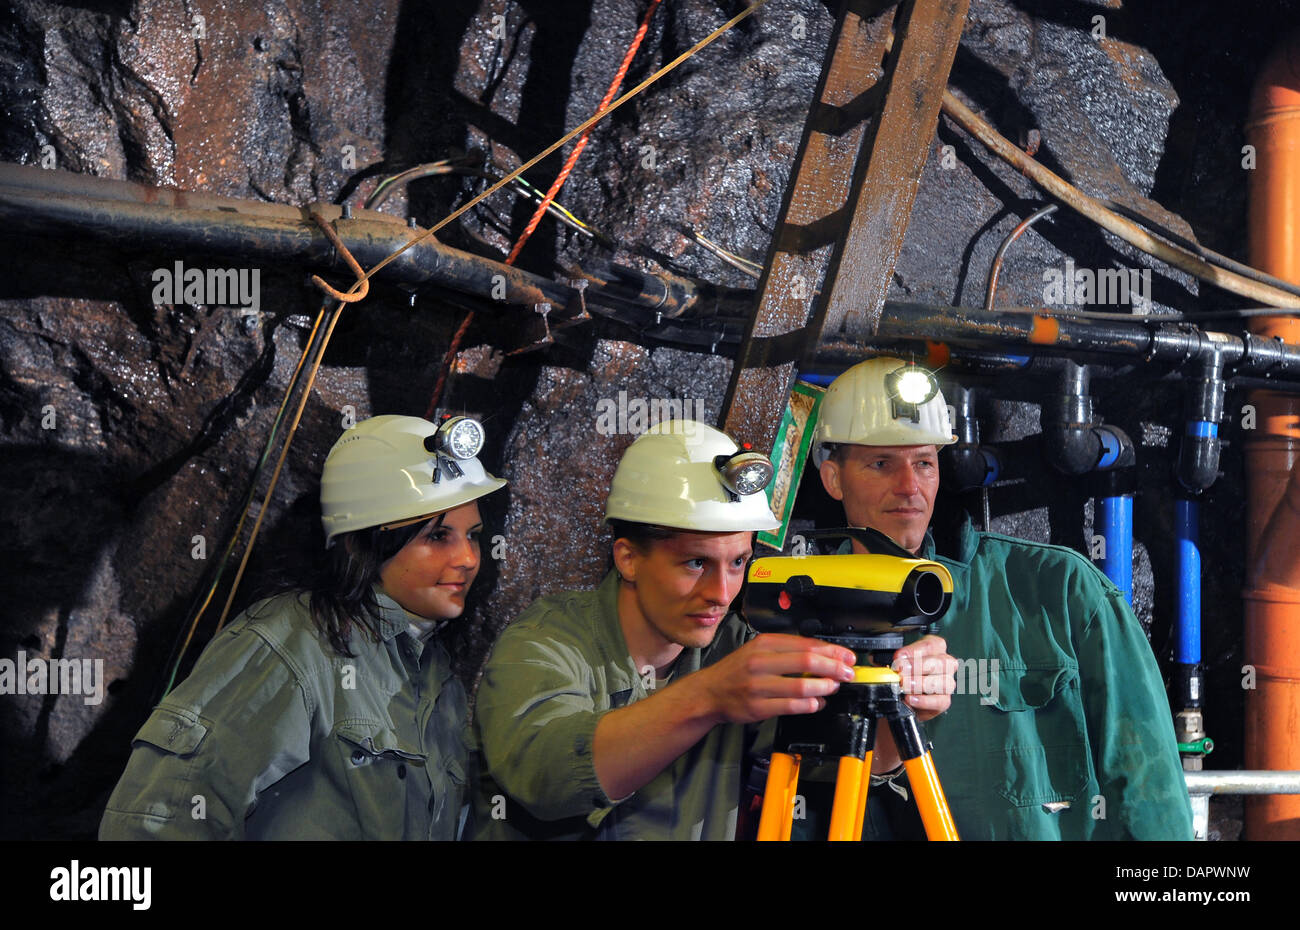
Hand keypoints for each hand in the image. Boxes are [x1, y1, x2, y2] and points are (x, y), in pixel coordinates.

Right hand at [698, 633, 856, 725]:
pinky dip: (809, 705)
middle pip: (806, 661)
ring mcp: (757, 685)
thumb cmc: (737, 670)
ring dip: (823, 687)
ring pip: (800, 686)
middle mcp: (759, 662)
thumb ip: (787, 650)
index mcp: (763, 644)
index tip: (847, 657)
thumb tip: (824, 654)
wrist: (709, 692)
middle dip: (833, 668)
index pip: (805, 644)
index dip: (831, 651)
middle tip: (847, 673)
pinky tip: (817, 703)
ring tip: (833, 687)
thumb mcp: (758, 650)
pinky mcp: (757, 707)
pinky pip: (790, 706)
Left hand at [892, 634, 957, 721]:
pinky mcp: (944, 701)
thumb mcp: (894, 662)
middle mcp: (945, 664)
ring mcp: (947, 682)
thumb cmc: (902, 675)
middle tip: (902, 673)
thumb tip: (877, 658)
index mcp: (934, 648)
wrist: (902, 698)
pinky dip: (924, 701)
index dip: (914, 651)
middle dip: (919, 667)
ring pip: (944, 682)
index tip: (898, 658)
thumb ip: (888, 658)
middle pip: (942, 662)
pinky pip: (940, 701)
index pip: (931, 645)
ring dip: (921, 684)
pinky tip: (911, 699)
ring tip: (905, 686)